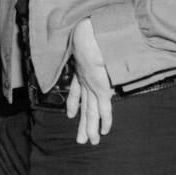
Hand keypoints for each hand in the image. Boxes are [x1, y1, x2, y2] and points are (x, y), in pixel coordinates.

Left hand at [65, 18, 113, 144]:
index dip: (73, 103)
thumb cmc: (91, 32)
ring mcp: (92, 85)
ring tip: (88, 142)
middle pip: (83, 106)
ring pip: (91, 112)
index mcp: (82, 70)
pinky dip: (104, 121)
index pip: (76, 91)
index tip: (71, 114)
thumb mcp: (90, 39)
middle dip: (82, 123)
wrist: (90, 34)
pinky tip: (103, 133)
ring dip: (90, 128)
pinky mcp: (101, 88)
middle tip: (80, 138)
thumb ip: (93, 42)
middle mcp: (85, 81)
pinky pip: (103, 109)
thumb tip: (98, 35)